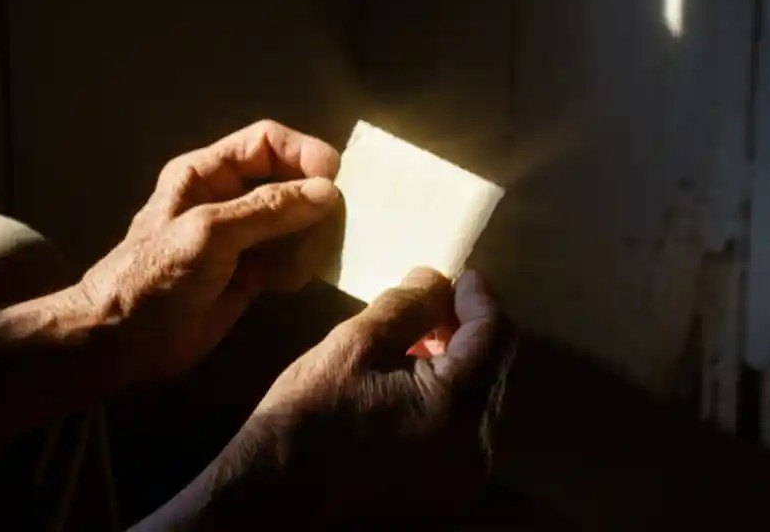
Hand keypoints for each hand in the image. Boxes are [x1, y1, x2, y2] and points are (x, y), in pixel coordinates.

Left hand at [77, 120, 340, 381]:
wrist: (124, 341)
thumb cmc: (155, 276)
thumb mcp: (210, 232)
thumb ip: (268, 209)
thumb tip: (327, 190)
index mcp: (207, 173)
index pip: (267, 143)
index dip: (303, 153)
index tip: (335, 178)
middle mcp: (227, 198)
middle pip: (290, 182)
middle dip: (311, 203)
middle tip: (329, 229)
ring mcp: (242, 238)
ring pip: (297, 224)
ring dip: (307, 241)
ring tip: (296, 265)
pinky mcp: (252, 275)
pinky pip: (292, 259)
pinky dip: (298, 268)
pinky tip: (282, 284)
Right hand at [146, 269, 513, 527]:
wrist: (274, 493)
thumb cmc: (310, 415)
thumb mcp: (357, 342)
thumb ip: (409, 305)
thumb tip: (438, 280)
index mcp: (457, 409)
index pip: (495, 337)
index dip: (479, 298)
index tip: (458, 276)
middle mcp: (475, 450)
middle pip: (492, 370)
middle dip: (466, 331)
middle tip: (431, 304)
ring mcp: (463, 477)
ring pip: (479, 400)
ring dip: (457, 365)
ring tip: (416, 342)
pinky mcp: (444, 492)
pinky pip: (462, 431)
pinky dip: (446, 400)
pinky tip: (410, 385)